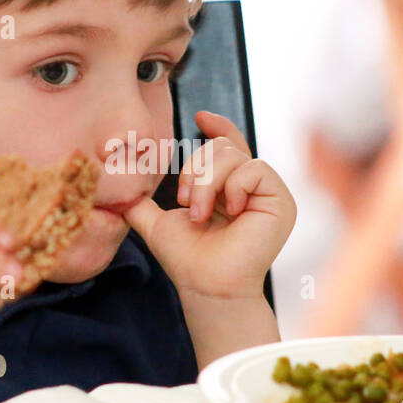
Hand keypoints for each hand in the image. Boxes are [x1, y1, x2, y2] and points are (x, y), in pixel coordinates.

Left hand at [123, 111, 295, 300]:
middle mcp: (250, 187)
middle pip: (222, 147)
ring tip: (201, 214)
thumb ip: (141, 203)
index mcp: (227, 187)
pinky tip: (230, 210)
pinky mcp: (281, 201)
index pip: (228, 145)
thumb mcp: (157, 223)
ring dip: (207, 183)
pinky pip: (255, 168)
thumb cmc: (188, 259)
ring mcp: (267, 193)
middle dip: (196, 170)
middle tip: (187, 203)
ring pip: (234, 156)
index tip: (200, 117)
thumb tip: (120, 184)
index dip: (218, 126)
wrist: (206, 285)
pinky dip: (234, 186)